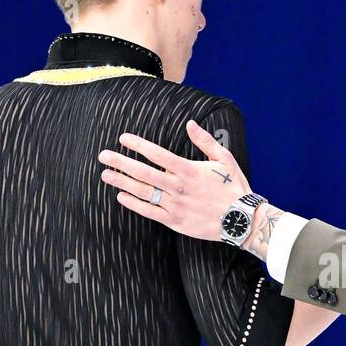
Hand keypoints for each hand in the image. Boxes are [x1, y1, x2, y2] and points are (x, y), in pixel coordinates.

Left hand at [99, 120, 251, 241]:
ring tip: (106, 175)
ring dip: (123, 182)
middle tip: (104, 156)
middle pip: (144, 172)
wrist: (241, 220)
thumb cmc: (233, 187)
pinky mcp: (175, 222)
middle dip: (122, 163)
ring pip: (143, 192)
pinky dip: (134, 204)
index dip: (139, 145)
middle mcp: (179, 187)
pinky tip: (122, 196)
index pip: (158, 154)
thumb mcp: (224, 159)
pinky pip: (150, 212)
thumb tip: (190, 124)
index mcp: (189, 170)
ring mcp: (175, 205)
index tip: (123, 138)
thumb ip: (205, 141)